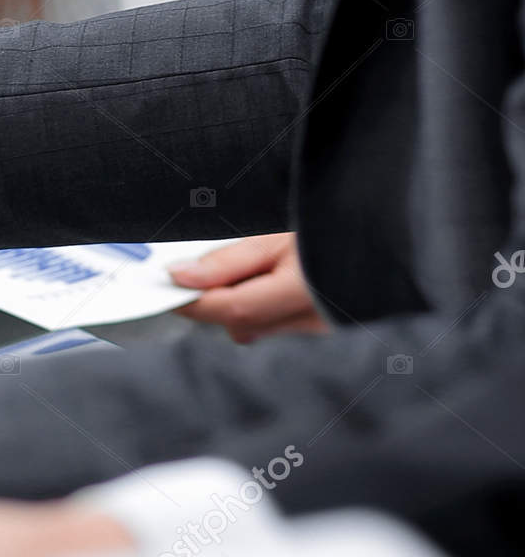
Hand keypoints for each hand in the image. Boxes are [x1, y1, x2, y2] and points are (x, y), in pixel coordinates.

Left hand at [170, 234, 327, 343]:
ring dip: (241, 301)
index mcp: (306, 294)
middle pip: (239, 324)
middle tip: (211, 265)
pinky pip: (277, 325)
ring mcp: (323, 331)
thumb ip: (227, 261)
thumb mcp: (278, 235)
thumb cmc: (338, 225)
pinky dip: (264, 305)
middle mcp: (316, 323)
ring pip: (256, 327)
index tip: (164, 284)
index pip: (230, 310)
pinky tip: (278, 278)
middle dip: (216, 299)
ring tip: (260, 263)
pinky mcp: (325, 330)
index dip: (190, 300)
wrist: (392, 228)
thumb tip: (179, 277)